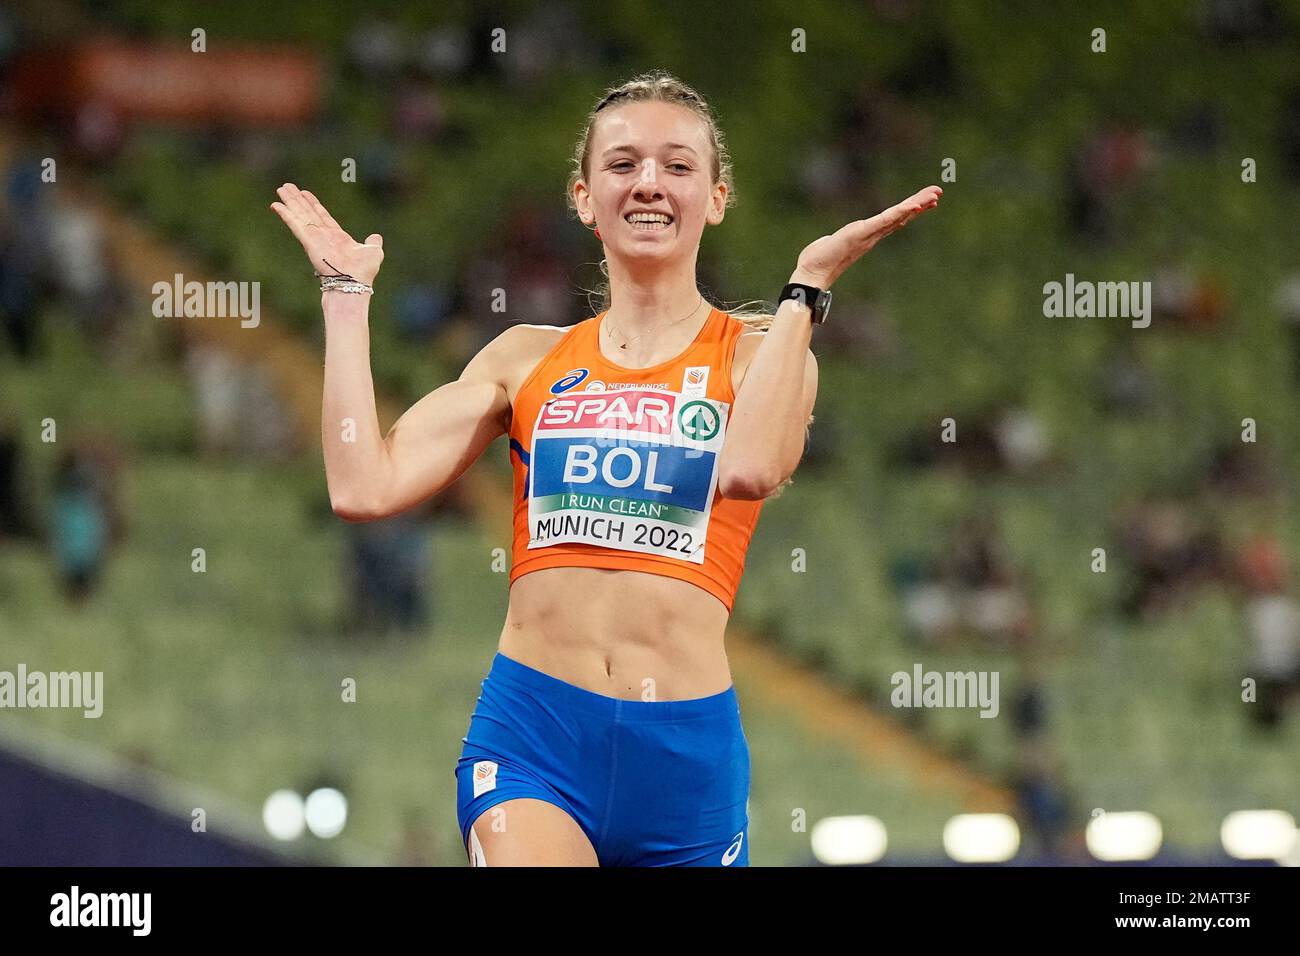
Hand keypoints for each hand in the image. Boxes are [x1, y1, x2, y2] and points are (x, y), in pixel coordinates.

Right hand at [270, 183, 384, 285]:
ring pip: (299, 215)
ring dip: (290, 202)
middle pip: (307, 213)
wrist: (354, 282)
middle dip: (297, 200)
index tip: (304, 193)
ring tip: (280, 189)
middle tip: (287, 187)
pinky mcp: (308, 241)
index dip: (313, 204)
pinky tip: (276, 205)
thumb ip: (372, 243)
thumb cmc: (363, 272)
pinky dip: (286, 214)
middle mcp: (323, 236)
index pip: (322, 216)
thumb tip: (375, 237)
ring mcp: (314, 238)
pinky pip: (295, 224)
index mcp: (337, 237)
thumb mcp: (373, 252)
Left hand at [791, 185, 941, 288]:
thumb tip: (828, 243)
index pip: (892, 220)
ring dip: (917, 204)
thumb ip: (836, 241)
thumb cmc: (818, 260)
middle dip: (920, 205)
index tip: (924, 202)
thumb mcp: (831, 244)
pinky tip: (915, 205)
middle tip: (938, 194)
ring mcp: (870, 234)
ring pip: (898, 216)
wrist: (812, 273)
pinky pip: (886, 220)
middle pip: (901, 216)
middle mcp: (873, 235)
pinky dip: (901, 212)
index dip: (908, 211)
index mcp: (867, 235)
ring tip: (935, 196)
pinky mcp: (863, 232)